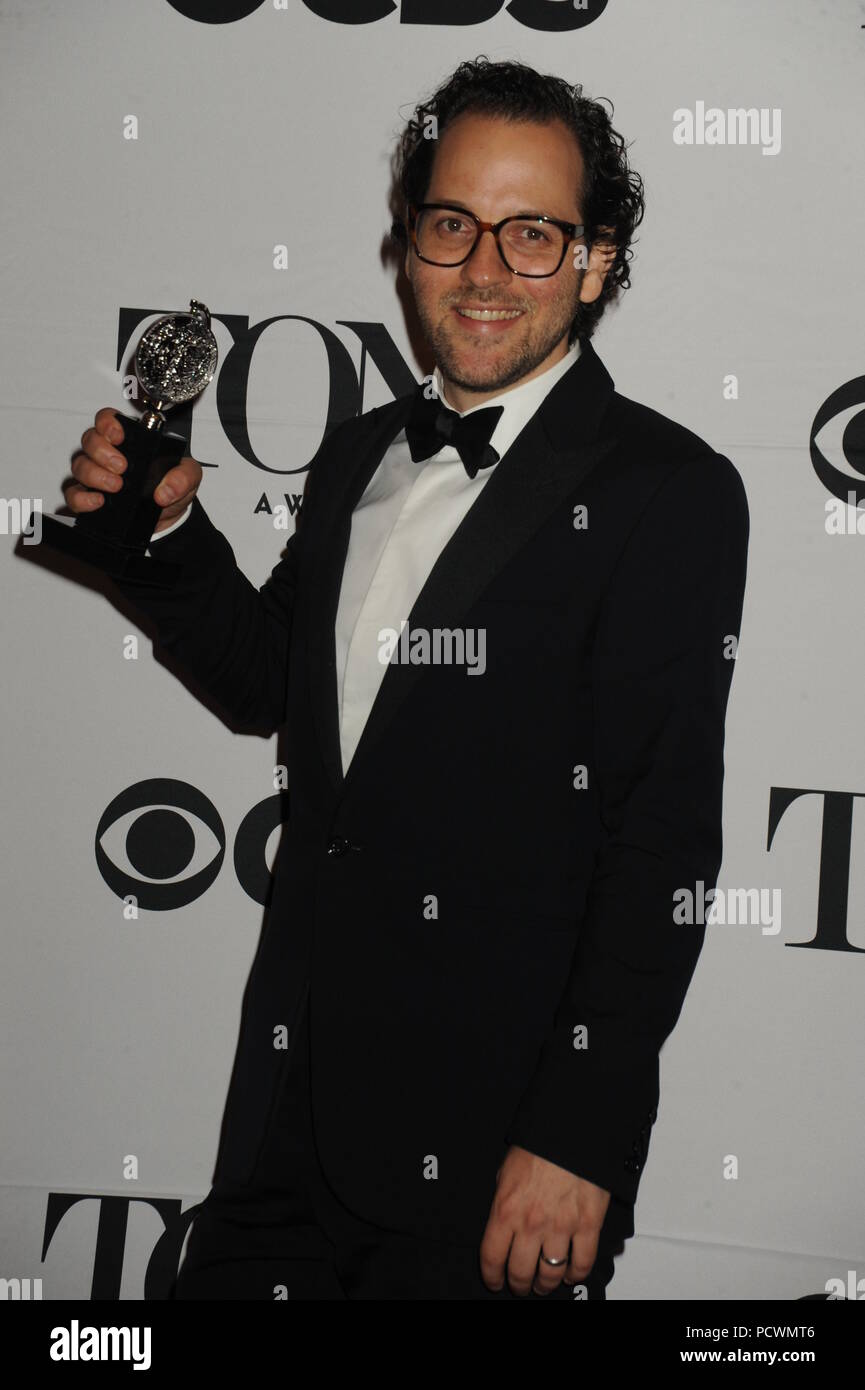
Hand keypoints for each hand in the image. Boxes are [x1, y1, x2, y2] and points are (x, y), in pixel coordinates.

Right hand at [64, 408, 201, 531]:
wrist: (167, 518)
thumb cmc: (172, 488)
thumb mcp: (189, 477)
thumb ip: (183, 477)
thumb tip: (164, 491)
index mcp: (130, 441)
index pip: (108, 420)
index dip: (107, 423)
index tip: (118, 436)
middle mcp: (108, 454)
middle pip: (90, 440)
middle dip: (102, 452)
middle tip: (121, 468)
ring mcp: (96, 475)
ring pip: (79, 465)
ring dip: (94, 475)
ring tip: (115, 486)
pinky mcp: (89, 496)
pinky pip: (73, 494)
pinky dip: (82, 497)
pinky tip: (98, 501)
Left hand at [479, 1145, 610, 1296]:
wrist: (572, 1130)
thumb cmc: (540, 1144)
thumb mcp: (507, 1171)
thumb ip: (504, 1200)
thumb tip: (503, 1221)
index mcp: (506, 1210)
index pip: (492, 1258)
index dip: (492, 1276)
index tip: (494, 1280)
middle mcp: (531, 1223)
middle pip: (520, 1272)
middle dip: (518, 1284)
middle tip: (520, 1285)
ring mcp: (561, 1227)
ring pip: (550, 1273)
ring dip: (545, 1284)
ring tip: (543, 1284)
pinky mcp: (588, 1225)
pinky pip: (581, 1262)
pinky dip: (575, 1273)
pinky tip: (569, 1273)